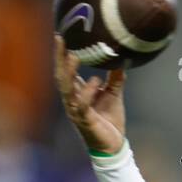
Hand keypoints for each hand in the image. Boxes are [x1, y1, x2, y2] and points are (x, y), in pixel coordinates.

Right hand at [54, 34, 125, 154]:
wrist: (114, 146)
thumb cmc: (110, 121)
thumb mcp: (114, 94)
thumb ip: (115, 78)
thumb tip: (121, 59)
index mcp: (77, 93)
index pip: (66, 71)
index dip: (62, 54)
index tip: (62, 35)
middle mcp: (73, 101)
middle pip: (61, 76)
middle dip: (60, 58)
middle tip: (61, 39)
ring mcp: (77, 112)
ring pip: (67, 89)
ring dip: (69, 72)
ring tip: (74, 55)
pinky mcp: (86, 121)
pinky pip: (83, 105)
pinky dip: (88, 93)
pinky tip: (96, 81)